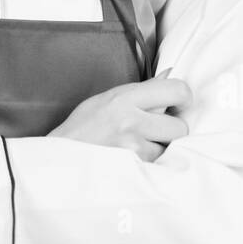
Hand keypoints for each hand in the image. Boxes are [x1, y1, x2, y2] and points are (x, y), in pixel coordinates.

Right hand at [48, 68, 191, 162]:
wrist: (59, 159)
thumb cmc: (82, 128)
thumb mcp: (106, 99)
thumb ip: (140, 91)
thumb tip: (169, 74)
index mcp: (125, 98)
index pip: (176, 90)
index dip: (183, 97)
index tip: (179, 103)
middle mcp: (132, 121)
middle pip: (180, 126)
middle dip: (171, 130)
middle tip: (155, 130)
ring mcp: (133, 148)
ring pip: (169, 150)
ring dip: (158, 149)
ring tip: (136, 147)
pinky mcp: (133, 169)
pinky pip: (157, 166)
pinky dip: (150, 164)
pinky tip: (132, 160)